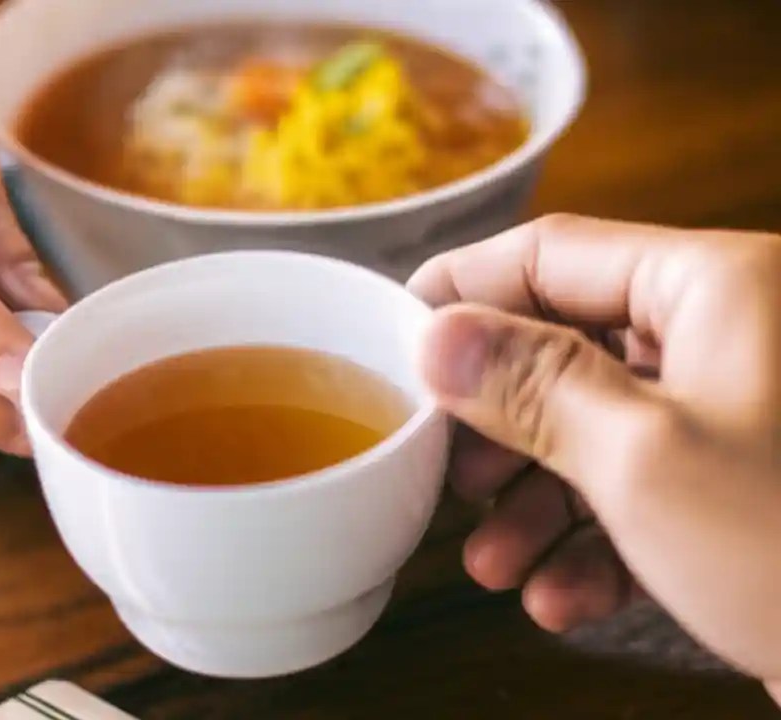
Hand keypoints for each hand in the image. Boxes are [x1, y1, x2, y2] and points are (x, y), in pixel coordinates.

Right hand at [408, 215, 780, 696]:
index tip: (394, 336)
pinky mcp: (754, 489)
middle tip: (445, 474)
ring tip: (492, 565)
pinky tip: (564, 598)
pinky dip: (599, 542)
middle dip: (499, 424)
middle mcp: (737, 335)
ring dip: (539, 501)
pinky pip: (652, 490)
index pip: (555, 253)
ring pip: (604, 430)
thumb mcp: (644, 463)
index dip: (463, 291)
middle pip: (572, 346)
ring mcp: (748, 415)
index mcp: (721, 287)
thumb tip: (435, 332)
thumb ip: (529, 385)